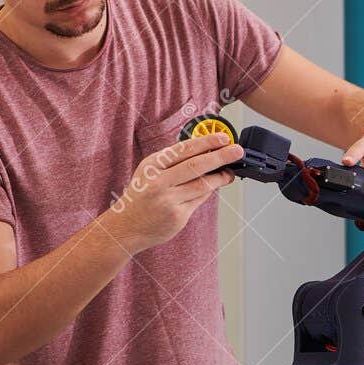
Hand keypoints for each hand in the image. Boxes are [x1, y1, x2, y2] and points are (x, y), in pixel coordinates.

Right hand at [102, 131, 242, 253]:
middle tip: (237, 151)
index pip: (184, 150)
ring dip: (220, 177)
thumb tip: (205, 151)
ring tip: (229, 172)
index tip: (223, 138)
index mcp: (153, 165)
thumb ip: (173, 162)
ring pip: (202, 184)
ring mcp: (169, 200)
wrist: (126, 227)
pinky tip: (213, 186)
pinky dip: (208, 192)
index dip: (207, 142)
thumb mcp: (149, 172)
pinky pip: (199, 200)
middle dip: (221, 156)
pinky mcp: (178, 216)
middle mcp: (159, 182)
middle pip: (197, 166)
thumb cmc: (141, 196)